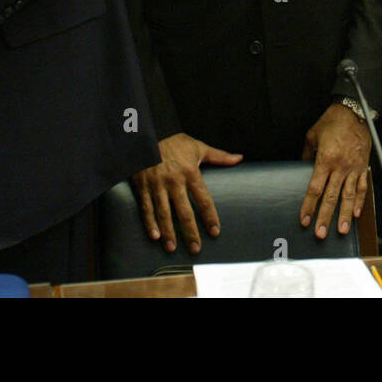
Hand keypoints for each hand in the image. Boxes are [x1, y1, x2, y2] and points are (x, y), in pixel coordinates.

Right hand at [131, 133, 241, 253]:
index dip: (210, 217)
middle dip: (190, 231)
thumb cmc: (176, 142)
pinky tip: (154, 236)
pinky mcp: (142, 186)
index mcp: (190, 172)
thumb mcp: (199, 147)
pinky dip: (149, 222)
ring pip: (164, 213)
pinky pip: (146, 207)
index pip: (203, 199)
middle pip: (184, 211)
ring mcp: (157, 184)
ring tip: (172, 247)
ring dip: (168, 232)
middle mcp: (174, 181)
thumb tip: (239, 158)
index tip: (215, 232)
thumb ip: (219, 156)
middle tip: (196, 248)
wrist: (149, 133)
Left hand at [300, 102, 370, 237]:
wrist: (353, 112)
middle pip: (331, 197)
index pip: (315, 188)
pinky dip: (360, 201)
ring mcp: (354, 167)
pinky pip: (362, 186)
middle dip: (325, 217)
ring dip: (345, 215)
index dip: (309, 206)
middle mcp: (340, 166)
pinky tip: (357, 213)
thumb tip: (303, 168)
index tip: (305, 220)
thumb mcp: (312, 135)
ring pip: (349, 196)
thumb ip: (307, 154)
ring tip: (342, 230)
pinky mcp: (363, 166)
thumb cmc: (332, 121)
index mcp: (326, 159)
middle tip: (320, 233)